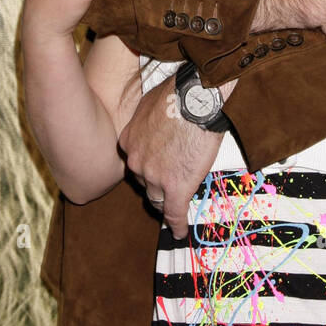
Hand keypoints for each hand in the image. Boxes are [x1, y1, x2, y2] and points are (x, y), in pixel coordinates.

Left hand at [118, 76, 232, 237]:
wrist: (196, 99)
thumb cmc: (178, 94)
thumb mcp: (150, 102)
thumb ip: (147, 118)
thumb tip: (154, 119)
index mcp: (129, 142)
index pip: (136, 164)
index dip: (148, 168)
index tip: (156, 170)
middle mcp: (137, 162)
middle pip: (145, 183)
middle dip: (156, 185)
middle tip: (169, 184)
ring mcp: (155, 176)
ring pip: (157, 198)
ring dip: (165, 203)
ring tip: (174, 209)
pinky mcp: (176, 186)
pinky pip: (174, 212)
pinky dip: (177, 224)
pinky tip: (180, 232)